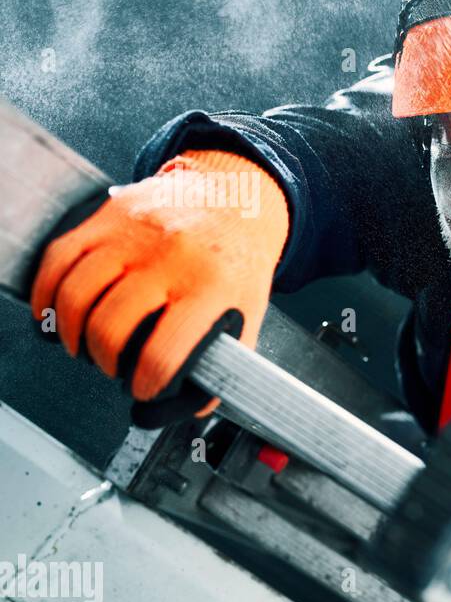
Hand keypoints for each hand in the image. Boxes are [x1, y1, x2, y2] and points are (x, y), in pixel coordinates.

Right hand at [30, 149, 287, 424]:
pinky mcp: (107, 219)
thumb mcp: (250, 310)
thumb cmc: (238, 258)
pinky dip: (48, 295)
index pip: (164, 352)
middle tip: (115, 369)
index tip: (144, 391)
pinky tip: (56, 315)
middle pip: (110, 326)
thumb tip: (193, 406)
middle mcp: (169, 258)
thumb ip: (227, 359)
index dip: (147, 384)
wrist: (234, 195)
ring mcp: (133, 235)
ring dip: (73, 335)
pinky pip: (59, 260)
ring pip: (76, 296)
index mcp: (211, 286)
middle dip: (107, 362)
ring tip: (86, 349)